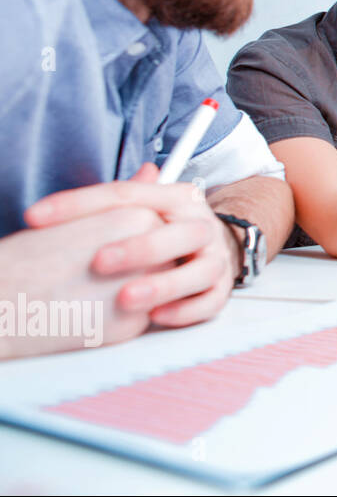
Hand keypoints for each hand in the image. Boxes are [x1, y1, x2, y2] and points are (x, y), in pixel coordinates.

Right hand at [0, 204, 167, 357]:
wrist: (0, 304)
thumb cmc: (27, 260)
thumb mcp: (77, 215)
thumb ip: (125, 195)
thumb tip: (151, 173)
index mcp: (138, 217)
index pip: (156, 227)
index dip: (125, 241)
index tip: (99, 248)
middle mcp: (151, 251)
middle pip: (161, 257)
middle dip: (134, 267)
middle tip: (87, 272)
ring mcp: (146, 288)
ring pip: (153, 289)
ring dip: (129, 291)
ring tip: (82, 290)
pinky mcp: (135, 323)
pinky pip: (138, 319)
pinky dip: (116, 318)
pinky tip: (83, 312)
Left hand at [24, 163, 237, 327]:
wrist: (214, 245)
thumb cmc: (164, 229)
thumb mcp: (135, 208)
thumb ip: (99, 207)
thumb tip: (48, 210)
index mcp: (176, 197)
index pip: (129, 194)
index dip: (80, 204)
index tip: (38, 219)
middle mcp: (201, 224)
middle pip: (180, 233)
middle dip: (140, 249)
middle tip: (100, 262)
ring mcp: (215, 257)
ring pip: (202, 270)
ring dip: (164, 285)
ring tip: (127, 298)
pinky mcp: (220, 289)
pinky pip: (210, 302)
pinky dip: (184, 310)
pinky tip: (155, 316)